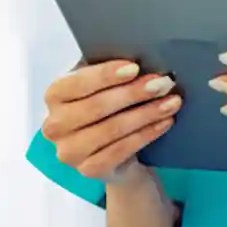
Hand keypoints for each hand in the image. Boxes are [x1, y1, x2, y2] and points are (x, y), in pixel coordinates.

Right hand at [40, 60, 182, 181]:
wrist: (114, 154)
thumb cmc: (107, 108)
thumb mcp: (103, 85)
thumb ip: (110, 71)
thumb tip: (141, 56)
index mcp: (54, 95)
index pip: (77, 83)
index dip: (106, 75)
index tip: (135, 67)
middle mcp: (54, 125)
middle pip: (97, 106)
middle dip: (134, 93)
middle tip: (163, 83)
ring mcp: (69, 151)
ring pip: (112, 129)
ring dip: (146, 113)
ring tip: (172, 102)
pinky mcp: (88, 170)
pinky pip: (121, 150)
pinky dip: (146, 134)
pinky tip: (165, 122)